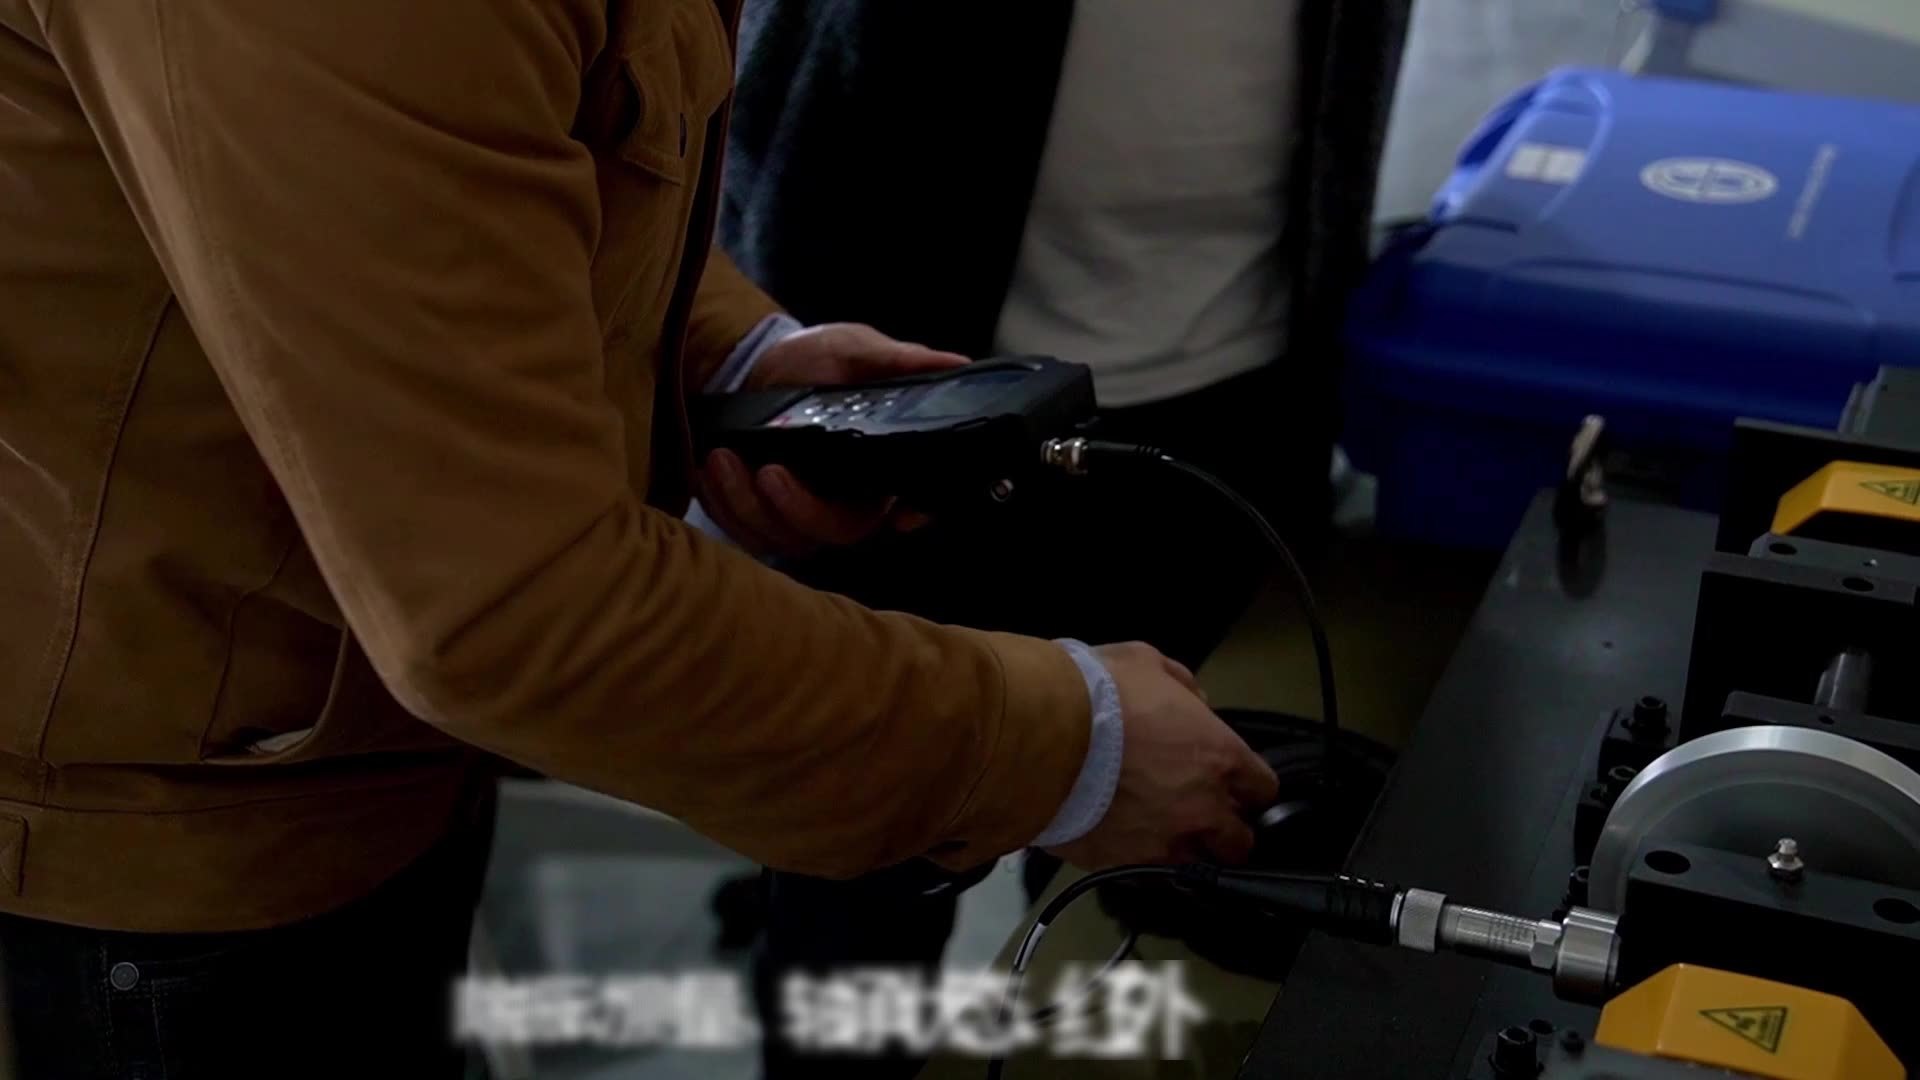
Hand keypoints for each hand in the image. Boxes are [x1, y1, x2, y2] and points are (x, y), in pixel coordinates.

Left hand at [698, 323, 966, 557]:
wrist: (756, 366)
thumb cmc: (816, 360)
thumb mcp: (855, 350)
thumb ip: (899, 360)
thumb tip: (955, 362)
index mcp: (883, 465)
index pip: (915, 503)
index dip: (915, 513)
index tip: (900, 513)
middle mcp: (850, 499)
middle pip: (841, 532)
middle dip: (801, 510)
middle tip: (771, 471)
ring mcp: (805, 515)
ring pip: (786, 540)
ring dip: (748, 505)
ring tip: (723, 458)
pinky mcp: (763, 520)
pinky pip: (745, 534)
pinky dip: (724, 505)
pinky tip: (711, 468)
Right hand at [1048, 643, 1279, 868]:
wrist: (1038, 737)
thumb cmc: (1098, 691)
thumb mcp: (1145, 661)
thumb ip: (1181, 686)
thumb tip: (1196, 704)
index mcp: (1219, 757)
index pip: (1263, 789)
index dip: (1248, 786)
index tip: (1231, 782)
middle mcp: (1202, 809)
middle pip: (1238, 841)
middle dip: (1225, 829)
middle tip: (1199, 812)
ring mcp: (1163, 843)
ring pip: (1195, 865)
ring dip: (1183, 849)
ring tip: (1156, 831)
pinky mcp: (1123, 865)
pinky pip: (1145, 873)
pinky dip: (1138, 859)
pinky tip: (1119, 838)